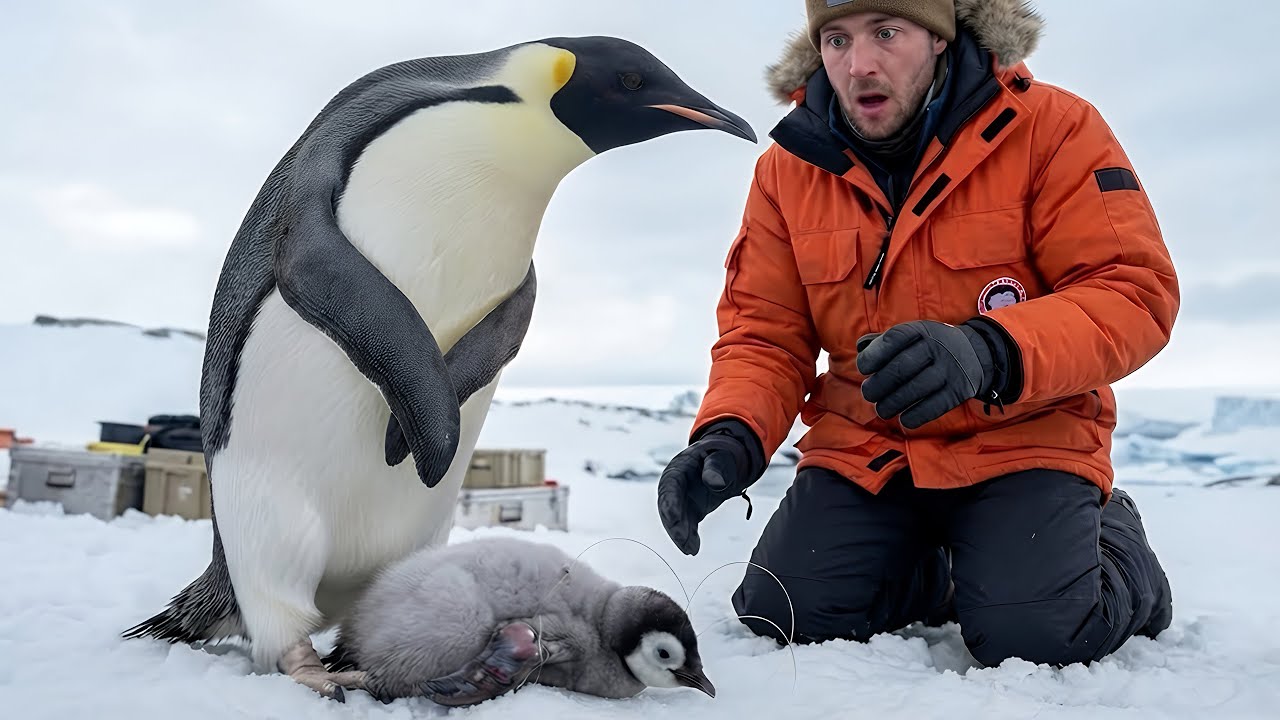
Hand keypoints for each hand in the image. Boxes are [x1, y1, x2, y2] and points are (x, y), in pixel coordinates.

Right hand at [657, 420, 761, 555]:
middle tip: (683, 540)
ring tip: (690, 549)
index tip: (673, 517)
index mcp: (678, 469)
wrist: (724, 461)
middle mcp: (673, 486)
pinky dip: (688, 538)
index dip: (670, 502)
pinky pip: (685, 526)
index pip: (670, 487)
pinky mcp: (688, 511)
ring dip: (680, 536)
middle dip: (673, 524)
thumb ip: (717, 467)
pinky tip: (694, 550)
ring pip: (674, 520)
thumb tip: (714, 482)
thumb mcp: (722, 457)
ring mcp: (680, 500)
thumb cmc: (722, 456)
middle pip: (668, 507)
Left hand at [855, 320, 992, 428]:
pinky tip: (903, 420)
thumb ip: (884, 340)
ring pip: (915, 389)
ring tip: (882, 410)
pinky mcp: (959, 390)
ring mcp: (949, 369)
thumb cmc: (930, 345)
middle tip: (869, 394)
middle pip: (900, 368)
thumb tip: (861, 348)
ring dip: (892, 404)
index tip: (864, 369)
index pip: (893, 339)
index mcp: (920, 330)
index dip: (873, 356)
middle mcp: (936, 347)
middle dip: (878, 385)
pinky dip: (915, 416)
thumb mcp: (912, 335)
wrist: (975, 353)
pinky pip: (934, 406)